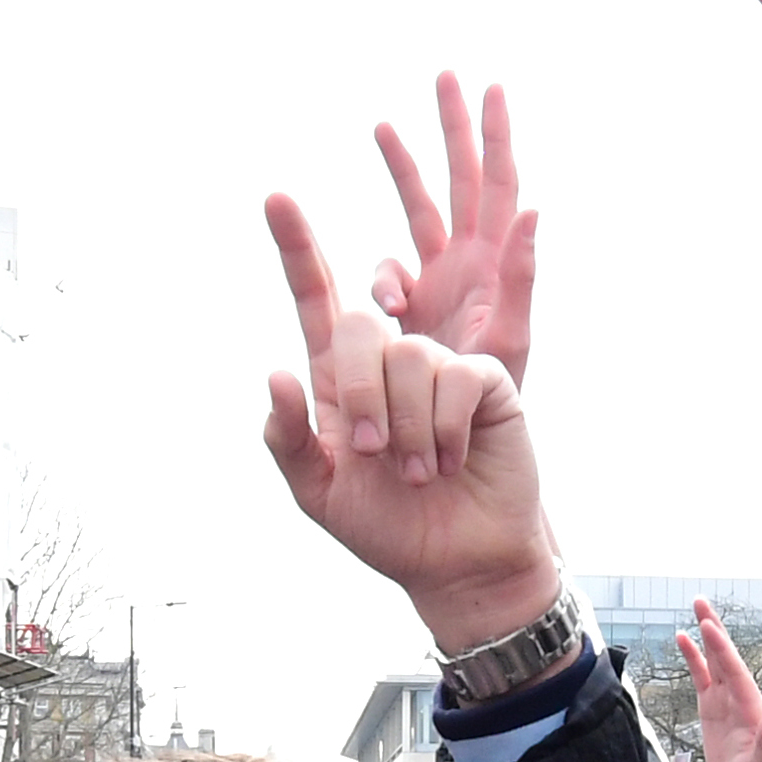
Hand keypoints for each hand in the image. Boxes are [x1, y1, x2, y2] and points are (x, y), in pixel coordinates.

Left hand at [261, 204, 563, 654]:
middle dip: (357, 391)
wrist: (455, 564)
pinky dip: (444, 428)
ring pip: (407, 358)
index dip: (297, 248)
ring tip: (419, 472)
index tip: (276, 197)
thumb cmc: (388, 528)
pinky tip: (452, 458)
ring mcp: (440, 366)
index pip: (316, 299)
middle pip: (358, 325)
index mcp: (341, 380)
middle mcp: (390, 361)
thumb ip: (288, 439)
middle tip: (370, 453)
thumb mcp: (319, 493)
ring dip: (406, 428)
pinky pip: (455, 377)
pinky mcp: (485, 379)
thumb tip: (276, 374)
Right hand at [360, 76, 537, 385]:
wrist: (453, 450)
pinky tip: (390, 310)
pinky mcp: (409, 308)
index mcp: (496, 262)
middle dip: (453, 128)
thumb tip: (534, 206)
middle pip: (461, 179)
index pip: (499, 185)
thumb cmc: (492, 402)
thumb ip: (521, 275)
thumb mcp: (510, 337)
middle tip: (446, 75)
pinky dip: (383, 282)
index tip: (491, 86)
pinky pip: (388, 276)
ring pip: (418, 211)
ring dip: (403, 168)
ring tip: (381, 126)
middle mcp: (469, 262)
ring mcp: (438, 282)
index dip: (495, 137)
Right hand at [685, 603, 761, 761]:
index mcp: (751, 705)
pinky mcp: (712, 706)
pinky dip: (693, 658)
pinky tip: (684, 640)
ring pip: (713, 660)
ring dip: (705, 637)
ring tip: (696, 610)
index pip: (734, 671)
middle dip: (713, 629)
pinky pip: (701, 676)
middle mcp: (739, 695)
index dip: (721, 649)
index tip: (708, 627)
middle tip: (701, 602)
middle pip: (724, 656)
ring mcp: (725, 698)